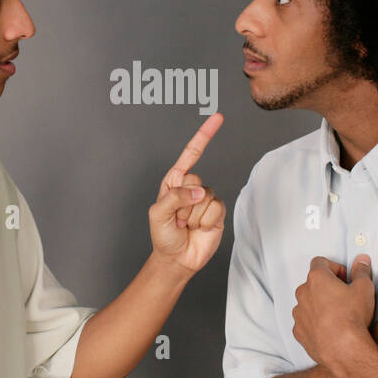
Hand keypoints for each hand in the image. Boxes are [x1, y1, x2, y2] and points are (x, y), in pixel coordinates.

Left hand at [147, 114, 225, 272]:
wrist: (178, 259)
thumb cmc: (164, 236)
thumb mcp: (159, 214)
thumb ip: (176, 197)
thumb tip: (198, 191)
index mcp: (175, 181)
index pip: (191, 154)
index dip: (204, 135)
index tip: (218, 118)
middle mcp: (191, 187)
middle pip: (196, 179)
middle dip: (184, 202)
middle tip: (178, 218)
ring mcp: (205, 199)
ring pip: (206, 196)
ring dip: (194, 215)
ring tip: (187, 225)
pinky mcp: (217, 211)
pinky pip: (216, 208)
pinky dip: (205, 221)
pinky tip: (199, 228)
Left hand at [291, 255, 375, 372]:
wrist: (344, 349)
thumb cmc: (353, 317)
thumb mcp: (364, 289)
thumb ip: (361, 271)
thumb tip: (361, 260)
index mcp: (317, 278)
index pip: (320, 262)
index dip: (334, 267)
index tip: (345, 278)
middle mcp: (303, 293)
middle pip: (313, 283)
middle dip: (327, 286)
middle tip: (344, 296)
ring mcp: (298, 313)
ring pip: (308, 302)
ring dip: (320, 304)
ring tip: (338, 315)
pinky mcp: (298, 331)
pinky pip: (305, 321)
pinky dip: (315, 322)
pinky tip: (330, 329)